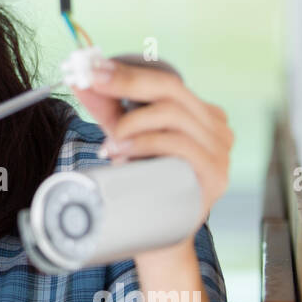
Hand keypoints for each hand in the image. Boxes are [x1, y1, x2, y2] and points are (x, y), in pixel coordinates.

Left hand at [71, 60, 233, 227]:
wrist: (158, 234)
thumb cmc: (146, 182)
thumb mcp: (125, 137)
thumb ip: (108, 109)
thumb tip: (80, 80)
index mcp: (199, 112)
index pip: (165, 80)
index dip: (128, 71)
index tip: (92, 68)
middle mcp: (216, 126)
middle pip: (171, 90)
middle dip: (126, 83)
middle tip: (92, 82)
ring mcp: (220, 149)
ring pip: (173, 115)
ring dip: (132, 123)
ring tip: (108, 141)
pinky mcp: (216, 174)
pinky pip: (180, 145)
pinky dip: (146, 144)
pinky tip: (122, 152)